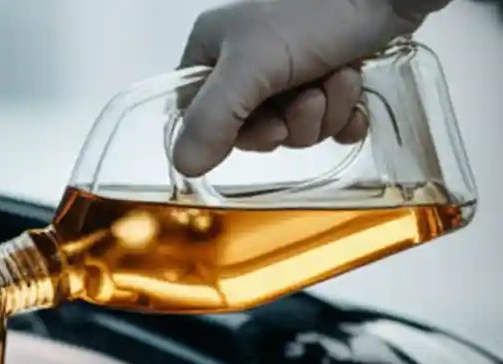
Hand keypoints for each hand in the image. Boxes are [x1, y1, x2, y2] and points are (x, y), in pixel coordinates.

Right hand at [173, 0, 453, 176]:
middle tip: (310, 97)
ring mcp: (291, 72)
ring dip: (324, 114)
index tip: (267, 127)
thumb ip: (212, 120)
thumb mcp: (251, 67)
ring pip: (295, 128)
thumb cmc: (311, 18)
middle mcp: (246, 63)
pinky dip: (345, 118)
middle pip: (253, 130)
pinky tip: (357, 101)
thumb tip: (184, 167)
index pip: (200, 116)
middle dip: (291, 122)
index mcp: (213, 52)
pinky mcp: (331, 78)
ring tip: (340, 77)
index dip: (233, 135)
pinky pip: (328, 125)